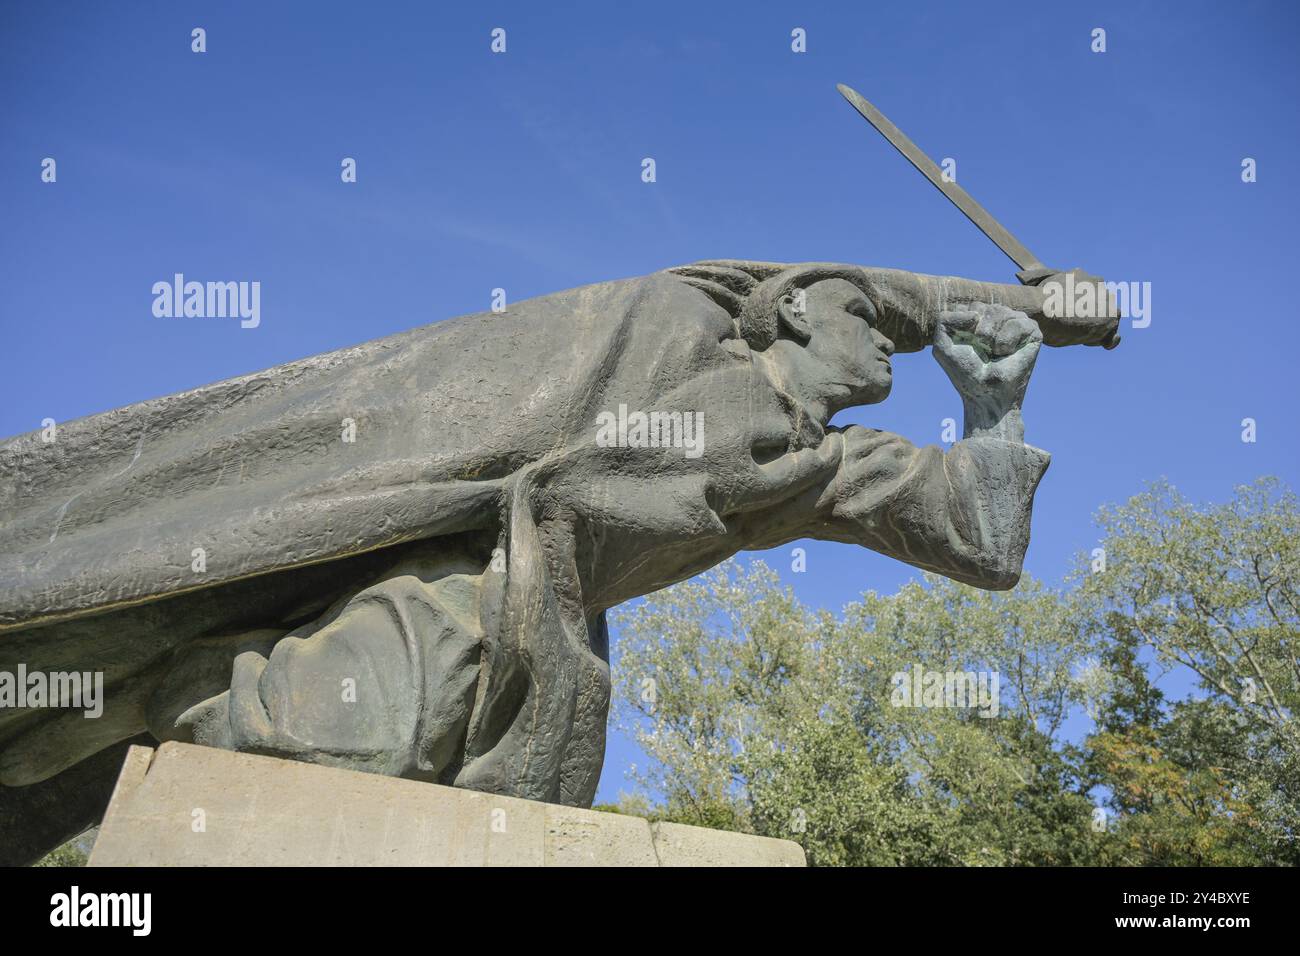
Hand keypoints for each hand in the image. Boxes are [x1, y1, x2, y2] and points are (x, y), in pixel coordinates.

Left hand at [932, 303, 1040, 440]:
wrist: (987, 393)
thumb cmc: (966, 372)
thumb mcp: (942, 345)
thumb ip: (944, 320)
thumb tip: (974, 313)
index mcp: (974, 316)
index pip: (965, 306)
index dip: (961, 327)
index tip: (964, 346)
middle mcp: (995, 316)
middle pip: (981, 307)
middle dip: (976, 333)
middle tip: (981, 352)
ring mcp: (1014, 321)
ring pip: (999, 311)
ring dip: (991, 338)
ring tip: (993, 353)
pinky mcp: (1031, 330)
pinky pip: (1017, 322)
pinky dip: (1007, 341)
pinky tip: (1007, 353)